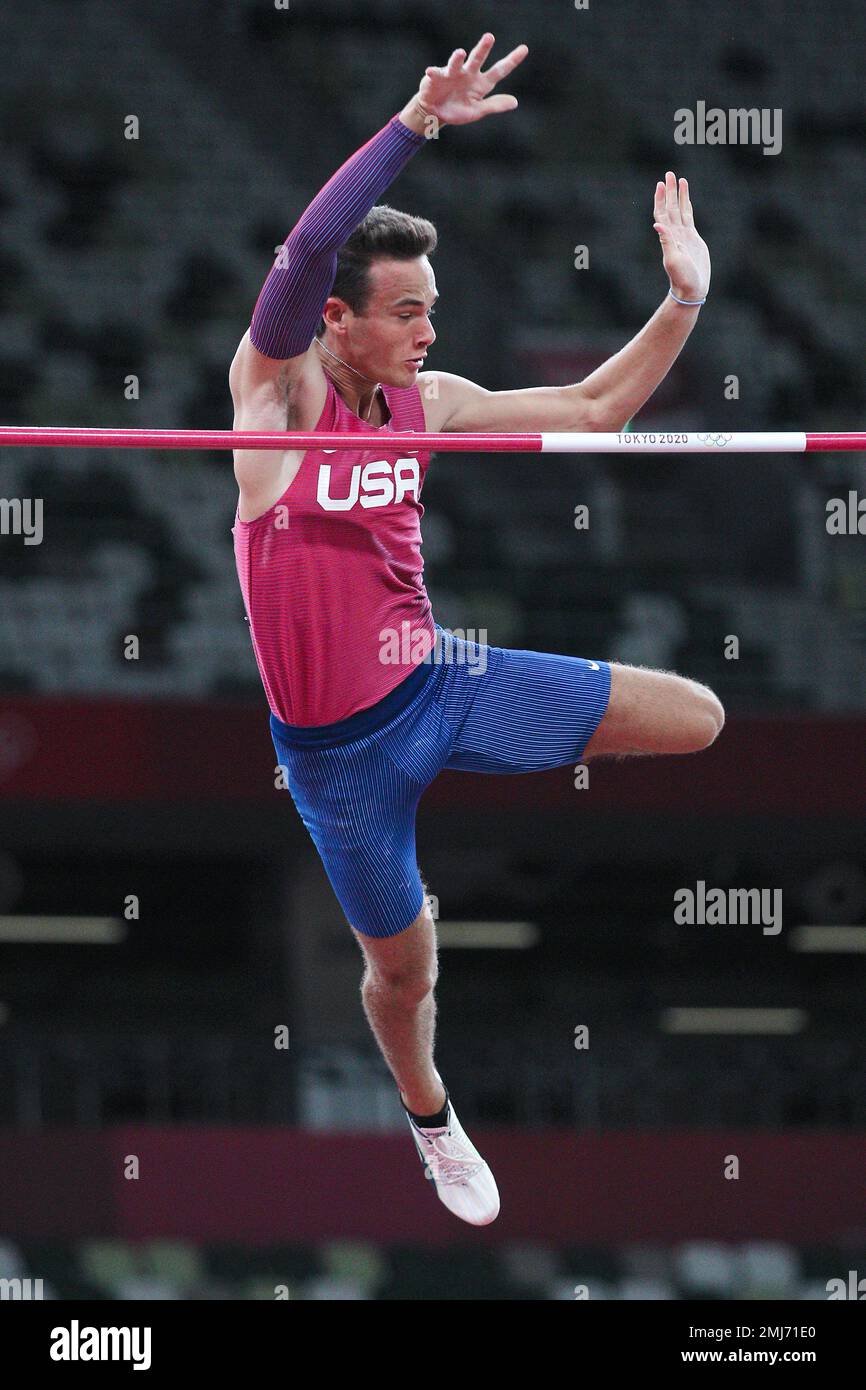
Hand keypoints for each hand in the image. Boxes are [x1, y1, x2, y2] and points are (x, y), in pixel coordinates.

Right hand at [417, 32, 527, 126]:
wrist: (436, 113)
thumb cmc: (458, 110)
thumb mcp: (478, 111)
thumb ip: (494, 105)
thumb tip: (515, 102)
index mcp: (482, 83)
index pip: (499, 70)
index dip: (512, 60)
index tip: (524, 49)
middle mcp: (469, 74)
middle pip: (477, 59)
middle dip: (483, 48)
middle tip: (489, 37)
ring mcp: (453, 74)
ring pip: (456, 63)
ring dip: (457, 58)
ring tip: (460, 53)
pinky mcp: (437, 77)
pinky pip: (436, 74)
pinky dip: (434, 73)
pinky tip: (430, 72)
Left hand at [653, 172, 710, 301]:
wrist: (692, 289)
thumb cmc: (682, 278)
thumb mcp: (673, 259)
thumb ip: (666, 241)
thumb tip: (657, 225)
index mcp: (668, 237)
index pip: (662, 213)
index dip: (660, 199)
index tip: (660, 184)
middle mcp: (674, 233)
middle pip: (670, 207)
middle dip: (669, 191)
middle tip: (669, 173)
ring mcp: (683, 235)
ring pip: (680, 210)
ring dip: (678, 195)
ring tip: (679, 179)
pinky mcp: (692, 238)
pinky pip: (688, 217)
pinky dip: (687, 206)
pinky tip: (686, 198)